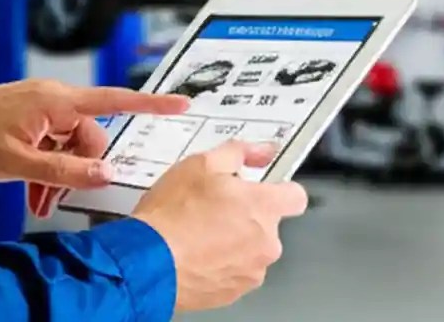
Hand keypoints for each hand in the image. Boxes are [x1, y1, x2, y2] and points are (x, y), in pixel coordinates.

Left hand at [0, 80, 188, 210]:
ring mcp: (40, 106)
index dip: (151, 105)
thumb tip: (104, 174)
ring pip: (68, 144)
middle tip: (54, 199)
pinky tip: (32, 190)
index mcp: (56, 102)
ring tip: (38, 201)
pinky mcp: (28, 116)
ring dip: (60, 173)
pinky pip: (51, 142)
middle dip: (80, 170)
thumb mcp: (17, 164)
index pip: (114, 100)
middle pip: (89, 136)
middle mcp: (53, 99)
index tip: (180, 104)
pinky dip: (47, 166)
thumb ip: (63, 171)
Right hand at [131, 141, 308, 312]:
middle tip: (212, 207)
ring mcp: (250, 272)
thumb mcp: (201, 165)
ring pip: (249, 250)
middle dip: (245, 216)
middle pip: (267, 224)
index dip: (280, 189)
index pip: (296, 196)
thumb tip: (260, 150)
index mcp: (263, 208)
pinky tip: (194, 253)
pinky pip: (233, 273)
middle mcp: (265, 243)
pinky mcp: (232, 293)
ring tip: (198, 232)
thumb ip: (239, 153)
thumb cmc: (171, 216)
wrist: (148, 261)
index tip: (263, 188)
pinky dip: (218, 264)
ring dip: (232, 241)